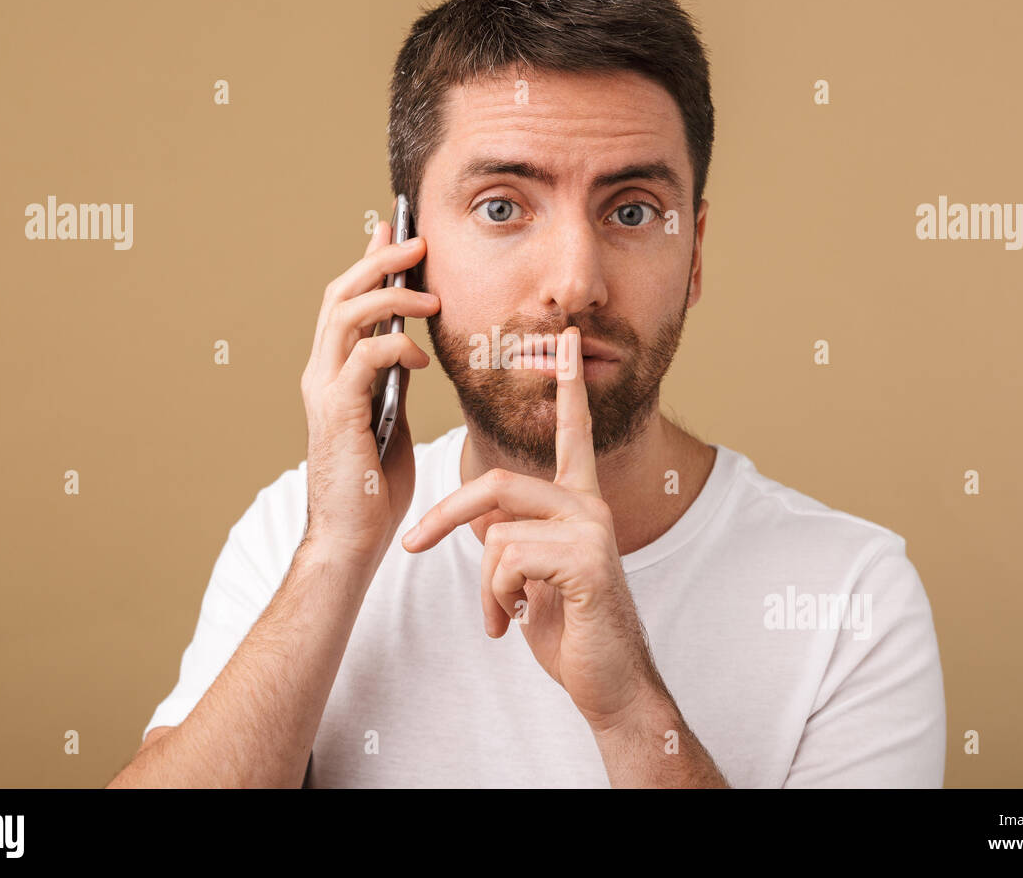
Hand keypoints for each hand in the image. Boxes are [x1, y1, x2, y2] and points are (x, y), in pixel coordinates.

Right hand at [298, 218, 439, 570]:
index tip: (394, 231)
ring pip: (345, 316)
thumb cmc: (371, 491)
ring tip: (429, 292)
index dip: (369, 264)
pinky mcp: (336, 413)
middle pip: (341, 295)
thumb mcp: (391, 422)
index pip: (348, 303)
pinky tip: (421, 357)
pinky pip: (363, 358)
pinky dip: (395, 346)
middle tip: (415, 240)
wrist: (351, 542)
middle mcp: (321, 374)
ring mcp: (324, 391)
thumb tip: (409, 351)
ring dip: (389, 294)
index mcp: (334, 374)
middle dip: (379, 261)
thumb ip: (392, 384)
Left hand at [402, 327, 660, 730]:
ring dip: (483, 584)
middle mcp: (589, 506)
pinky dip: (496, 598)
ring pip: (496, 532)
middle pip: (496, 485)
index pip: (572, 433)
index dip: (566, 387)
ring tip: (501, 614)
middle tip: (413, 545)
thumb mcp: (529, 575)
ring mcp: (591, 530)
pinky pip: (507, 560)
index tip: (562, 340)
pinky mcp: (586, 561)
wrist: (609, 682)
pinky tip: (516, 621)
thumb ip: (510, 537)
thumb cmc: (570, 628)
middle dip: (445, 517)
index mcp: (579, 502)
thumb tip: (482, 524)